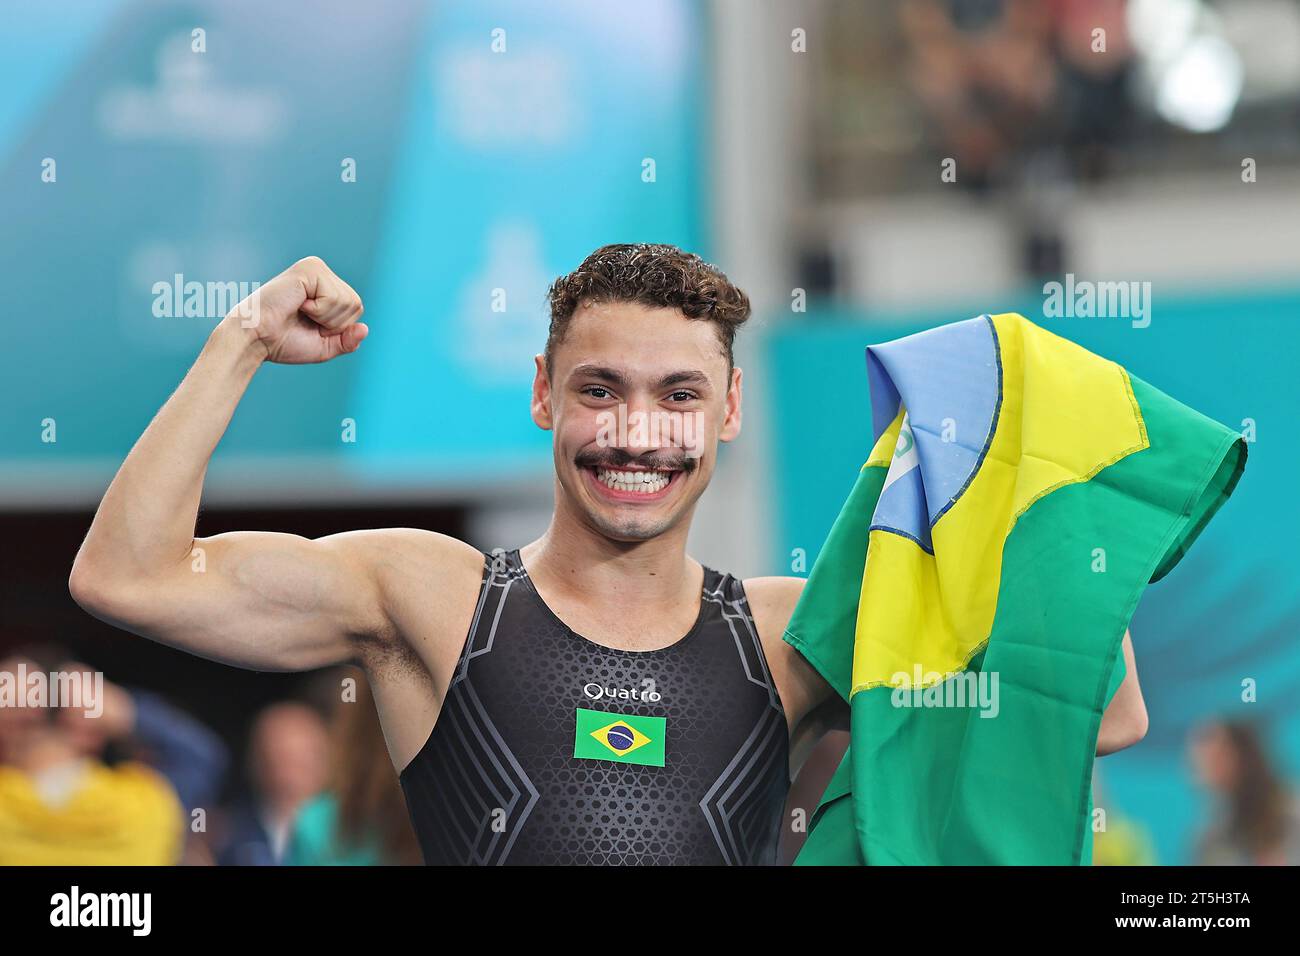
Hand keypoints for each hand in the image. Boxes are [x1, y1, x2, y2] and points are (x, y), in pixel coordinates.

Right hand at [227, 256, 367, 363]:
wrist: (255, 339)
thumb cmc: (283, 342)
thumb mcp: (323, 346)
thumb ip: (346, 340)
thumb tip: (365, 329)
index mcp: (325, 286)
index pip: (355, 309)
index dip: (338, 328)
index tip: (310, 326)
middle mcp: (321, 272)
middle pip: (355, 304)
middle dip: (334, 324)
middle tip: (304, 320)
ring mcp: (315, 267)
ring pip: (348, 301)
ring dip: (325, 318)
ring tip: (300, 311)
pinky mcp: (309, 269)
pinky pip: (334, 297)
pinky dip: (319, 310)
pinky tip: (298, 305)